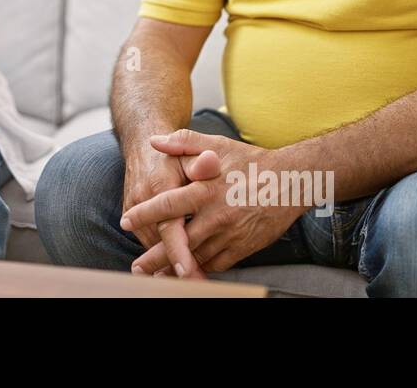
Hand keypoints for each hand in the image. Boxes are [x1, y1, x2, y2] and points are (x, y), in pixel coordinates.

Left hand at [122, 131, 306, 276]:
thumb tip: (154, 141)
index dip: (145, 214)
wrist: (291, 181)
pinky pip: (217, 263)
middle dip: (155, 256)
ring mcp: (231, 233)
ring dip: (175, 268)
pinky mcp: (244, 246)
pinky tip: (187, 272)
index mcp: (207, 188)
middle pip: (180, 240)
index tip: (125, 221)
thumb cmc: (250, 161)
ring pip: (197, 257)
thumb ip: (184, 142)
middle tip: (137, 266)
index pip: (169, 204)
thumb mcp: (217, 145)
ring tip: (156, 275)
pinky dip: (200, 268)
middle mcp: (218, 214)